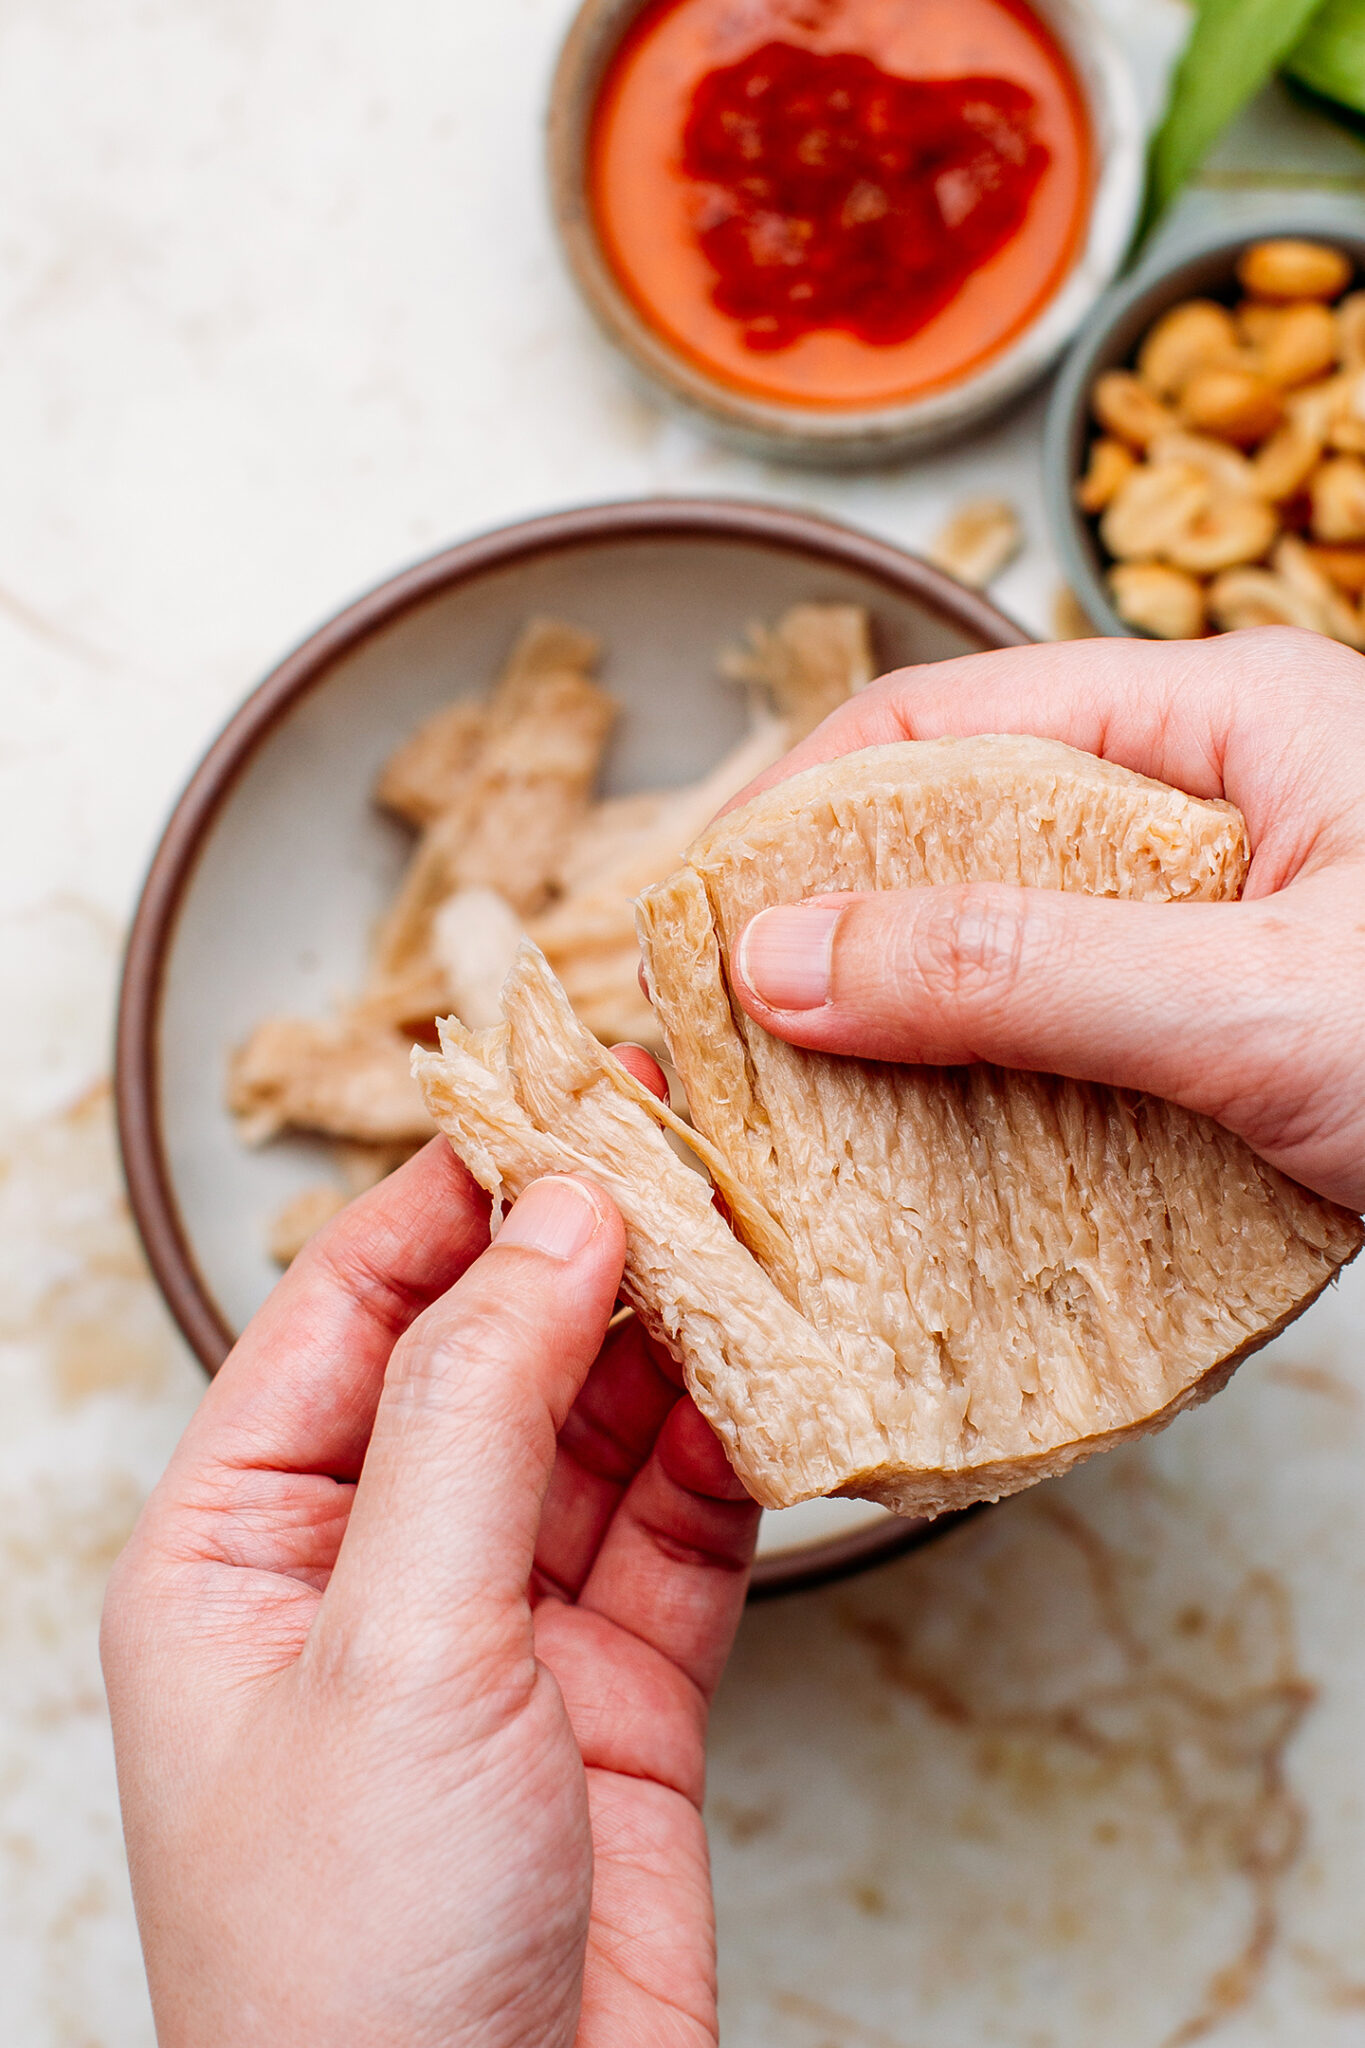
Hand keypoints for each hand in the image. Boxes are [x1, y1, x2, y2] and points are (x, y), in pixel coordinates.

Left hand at [102, 1128, 758, 2046]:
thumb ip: (476, 1410)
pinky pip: (677, 1529)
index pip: (350, 1305)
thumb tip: (554, 1218)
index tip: (567, 1094)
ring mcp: (498, 1628)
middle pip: (489, 1350)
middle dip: (589, 1253)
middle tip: (695, 1143)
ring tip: (764, 1237)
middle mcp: (366, 1567)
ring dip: (678, 1343)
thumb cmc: (350, 1962)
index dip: (459, 1189)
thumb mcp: (393, 1644)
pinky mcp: (616, 1690)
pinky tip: (787, 1381)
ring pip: (598, 1429)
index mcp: (242, 1541)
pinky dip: (734, 1455)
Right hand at [727, 626, 1364, 1211]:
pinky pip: (1082, 1047)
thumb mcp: (1251, 999)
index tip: (701, 916)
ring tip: (809, 1115)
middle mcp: (1221, 803)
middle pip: (968, 833)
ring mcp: (1235, 923)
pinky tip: (943, 1169)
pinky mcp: (1242, 1033)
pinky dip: (1005, 1103)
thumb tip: (784, 958)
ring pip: (1018, 952)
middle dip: (845, 928)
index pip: (948, 715)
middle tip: (734, 1034)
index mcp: (1230, 717)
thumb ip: (1022, 970)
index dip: (802, 804)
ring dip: (918, 1033)